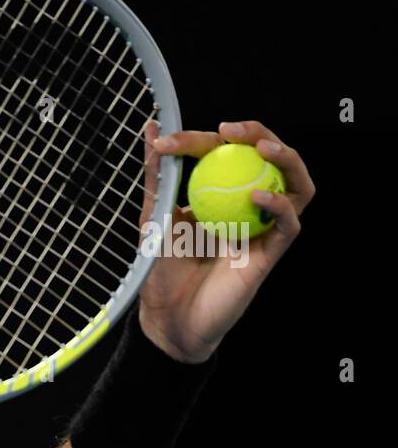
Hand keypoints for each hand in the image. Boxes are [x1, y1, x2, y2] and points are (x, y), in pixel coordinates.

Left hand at [136, 119, 314, 362]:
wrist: (167, 319)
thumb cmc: (160, 270)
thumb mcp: (154, 216)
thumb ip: (157, 176)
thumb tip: (151, 128)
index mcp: (221, 193)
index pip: (225, 153)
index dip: (200, 139)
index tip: (168, 141)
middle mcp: (248, 206)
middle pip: (271, 158)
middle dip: (258, 133)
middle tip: (230, 130)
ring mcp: (263, 229)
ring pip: (297, 185)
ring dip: (286, 158)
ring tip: (261, 147)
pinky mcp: (271, 254)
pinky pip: (289, 224)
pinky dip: (279, 205)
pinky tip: (257, 195)